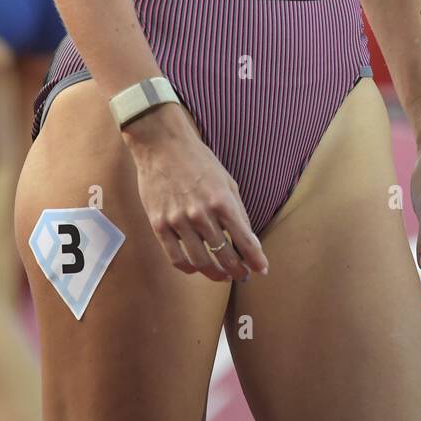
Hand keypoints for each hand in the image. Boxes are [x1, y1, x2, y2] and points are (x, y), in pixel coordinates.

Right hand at [123, 105, 268, 282]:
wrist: (162, 145)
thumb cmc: (198, 161)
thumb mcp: (227, 181)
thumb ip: (238, 211)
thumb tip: (248, 240)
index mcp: (221, 201)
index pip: (244, 241)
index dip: (256, 260)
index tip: (261, 269)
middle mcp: (200, 214)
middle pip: (224, 256)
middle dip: (237, 271)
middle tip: (242, 275)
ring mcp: (178, 221)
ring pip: (200, 262)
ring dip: (215, 274)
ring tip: (222, 275)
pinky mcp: (159, 225)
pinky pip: (176, 258)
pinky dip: (190, 268)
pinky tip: (197, 267)